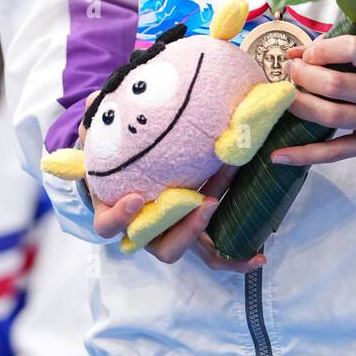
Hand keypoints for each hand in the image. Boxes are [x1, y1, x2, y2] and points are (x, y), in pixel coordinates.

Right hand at [77, 91, 265, 271]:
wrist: (135, 162)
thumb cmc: (116, 153)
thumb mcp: (103, 136)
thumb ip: (98, 119)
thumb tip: (96, 99)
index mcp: (114, 211)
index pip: (109, 225)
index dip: (120, 216)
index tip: (138, 198)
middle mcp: (144, 229)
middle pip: (161, 244)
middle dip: (186, 227)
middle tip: (206, 202)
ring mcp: (172, 231)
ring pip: (192, 244)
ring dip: (211, 224)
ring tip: (228, 199)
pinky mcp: (196, 227)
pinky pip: (214, 251)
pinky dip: (235, 257)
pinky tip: (259, 257)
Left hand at [269, 32, 355, 165]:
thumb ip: (353, 44)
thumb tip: (300, 51)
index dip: (324, 49)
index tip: (309, 51)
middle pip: (338, 86)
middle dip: (304, 76)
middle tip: (290, 69)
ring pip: (333, 117)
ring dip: (300, 104)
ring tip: (286, 94)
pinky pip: (337, 153)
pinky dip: (306, 155)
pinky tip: (279, 155)